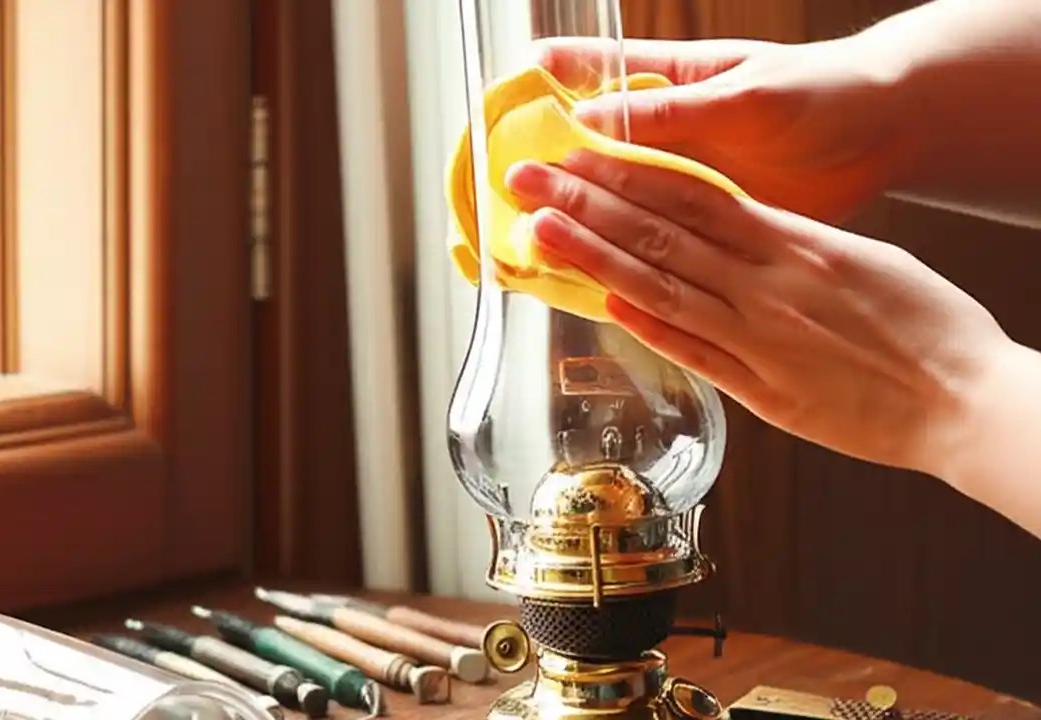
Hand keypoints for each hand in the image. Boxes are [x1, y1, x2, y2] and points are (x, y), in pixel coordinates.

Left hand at [502, 149, 1016, 477]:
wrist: (964, 400)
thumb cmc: (923, 324)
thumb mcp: (859, 258)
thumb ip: (788, 243)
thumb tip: (734, 224)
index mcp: (795, 245)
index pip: (693, 198)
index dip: (628, 174)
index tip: (580, 154)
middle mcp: (768, 288)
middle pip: (662, 236)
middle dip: (589, 204)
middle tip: (530, 181)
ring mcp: (761, 342)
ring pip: (663, 289)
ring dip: (595, 258)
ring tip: (542, 230)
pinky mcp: (763, 394)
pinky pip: (693, 354)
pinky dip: (646, 327)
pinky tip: (600, 303)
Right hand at [535, 36, 912, 221]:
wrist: (885, 132)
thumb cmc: (820, 91)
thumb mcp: (745, 96)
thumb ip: (671, 111)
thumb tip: (589, 121)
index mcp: (670, 83)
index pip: (591, 75)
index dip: (544, 87)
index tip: (500, 100)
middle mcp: (667, 131)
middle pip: (590, 148)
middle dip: (548, 165)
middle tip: (504, 185)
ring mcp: (685, 178)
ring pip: (616, 199)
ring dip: (579, 216)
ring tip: (529, 233)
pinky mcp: (708, 221)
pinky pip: (656, 239)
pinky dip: (625, 253)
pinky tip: (591, 271)